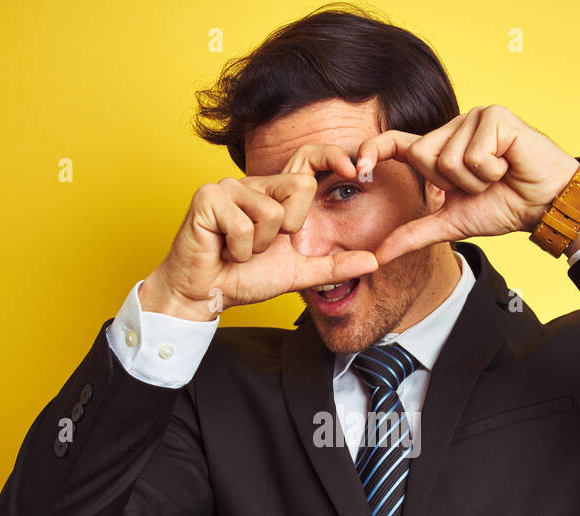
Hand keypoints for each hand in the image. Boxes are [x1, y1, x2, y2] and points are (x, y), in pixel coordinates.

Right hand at [144, 155, 378, 321]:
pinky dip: (237, 249)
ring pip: (271, 213)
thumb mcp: (299, 273)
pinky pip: (242, 226)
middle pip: (300, 187)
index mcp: (274, 194)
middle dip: (288, 229)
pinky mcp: (207, 197)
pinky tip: (223, 250)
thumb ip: (334, 266)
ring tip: (238, 249)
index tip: (354, 170)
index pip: (307, 160)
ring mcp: (228, 187)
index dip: (331, 156)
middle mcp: (254, 183)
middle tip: (262, 245)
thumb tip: (374, 262)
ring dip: (258, 246)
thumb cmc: (244, 278)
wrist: (205, 295)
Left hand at [354, 105, 579, 266]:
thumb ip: (413, 234)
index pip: (396, 143)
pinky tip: (509, 165)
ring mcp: (474, 117)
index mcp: (440, 148)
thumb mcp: (450, 224)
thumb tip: (378, 256)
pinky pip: (473, 154)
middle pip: (422, 156)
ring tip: (498, 175)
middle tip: (481, 184)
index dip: (373, 150)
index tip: (358, 168)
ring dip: (475, 180)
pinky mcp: (495, 116)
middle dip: (451, 183)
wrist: (545, 204)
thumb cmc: (504, 207)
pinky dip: (491, 171)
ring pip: (448, 157)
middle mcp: (454, 127)